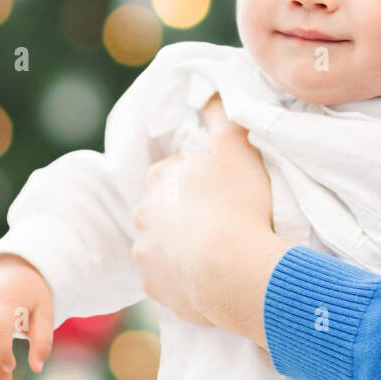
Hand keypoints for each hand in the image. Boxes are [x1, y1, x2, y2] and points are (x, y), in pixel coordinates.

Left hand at [131, 93, 288, 341]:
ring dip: (185, 244)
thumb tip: (207, 89)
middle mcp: (143, 216)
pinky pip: (169, 278)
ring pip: (165, 243)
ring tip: (220, 249)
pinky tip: (211, 274)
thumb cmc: (237, 202)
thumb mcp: (236, 144)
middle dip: (188, 211)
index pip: (175, 171)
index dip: (201, 177)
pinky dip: (185, 275)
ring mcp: (146, 256)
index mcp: (158, 179)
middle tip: (224, 217)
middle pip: (167, 208)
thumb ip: (219, 112)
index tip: (224, 188)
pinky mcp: (155, 290)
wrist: (234, 272)